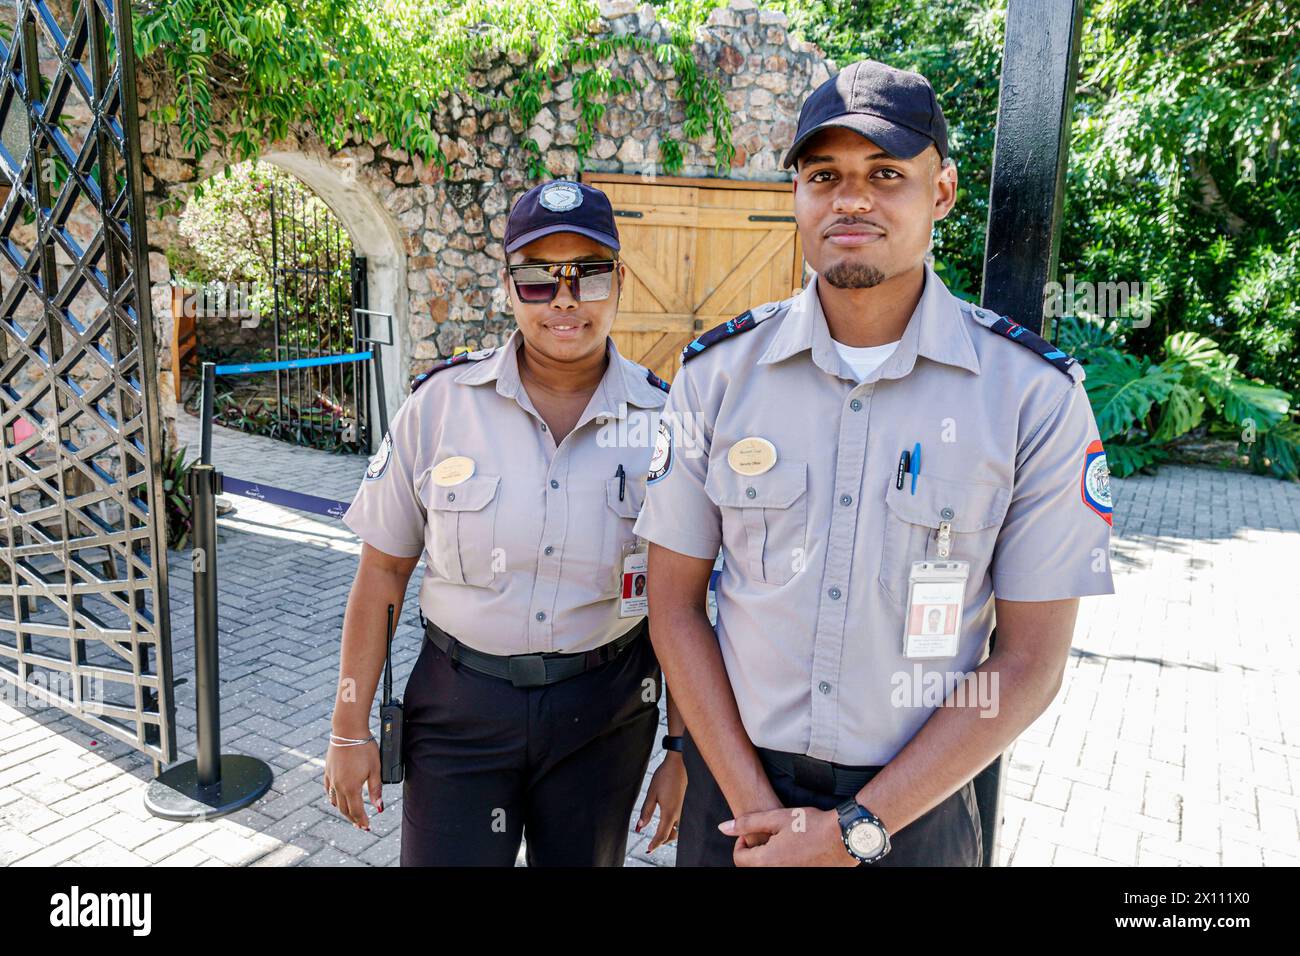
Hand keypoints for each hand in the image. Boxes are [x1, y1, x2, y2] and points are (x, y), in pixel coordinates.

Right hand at [323, 736, 381, 831]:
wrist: (348, 731)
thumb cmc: (364, 748)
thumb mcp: (375, 769)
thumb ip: (376, 789)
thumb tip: (378, 806)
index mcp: (351, 787)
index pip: (357, 810)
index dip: (362, 820)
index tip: (367, 827)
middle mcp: (339, 786)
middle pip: (344, 809)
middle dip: (353, 819)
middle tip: (360, 825)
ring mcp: (331, 778)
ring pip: (335, 801)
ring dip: (343, 810)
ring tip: (350, 815)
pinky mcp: (327, 771)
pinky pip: (328, 790)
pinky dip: (332, 798)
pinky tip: (335, 800)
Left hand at [636, 753, 686, 850]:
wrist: (678, 764)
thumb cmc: (664, 776)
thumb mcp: (651, 793)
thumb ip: (646, 811)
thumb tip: (640, 826)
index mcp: (669, 812)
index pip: (662, 834)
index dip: (655, 844)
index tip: (648, 849)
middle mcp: (679, 813)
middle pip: (672, 835)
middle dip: (662, 842)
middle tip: (651, 845)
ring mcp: (683, 809)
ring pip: (678, 830)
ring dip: (669, 836)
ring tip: (658, 837)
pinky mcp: (684, 805)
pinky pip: (680, 822)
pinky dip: (673, 828)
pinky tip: (666, 824)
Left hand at [723, 807, 857, 866]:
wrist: (844, 837)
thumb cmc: (811, 825)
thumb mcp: (776, 817)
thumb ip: (747, 823)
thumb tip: (723, 828)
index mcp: (766, 861)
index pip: (739, 859)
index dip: (741, 843)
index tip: (751, 832)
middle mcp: (777, 874)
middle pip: (754, 866)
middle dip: (756, 852)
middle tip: (769, 836)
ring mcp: (792, 877)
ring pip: (771, 869)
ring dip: (771, 857)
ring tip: (784, 842)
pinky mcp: (805, 877)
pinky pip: (787, 870)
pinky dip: (787, 862)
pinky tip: (798, 850)